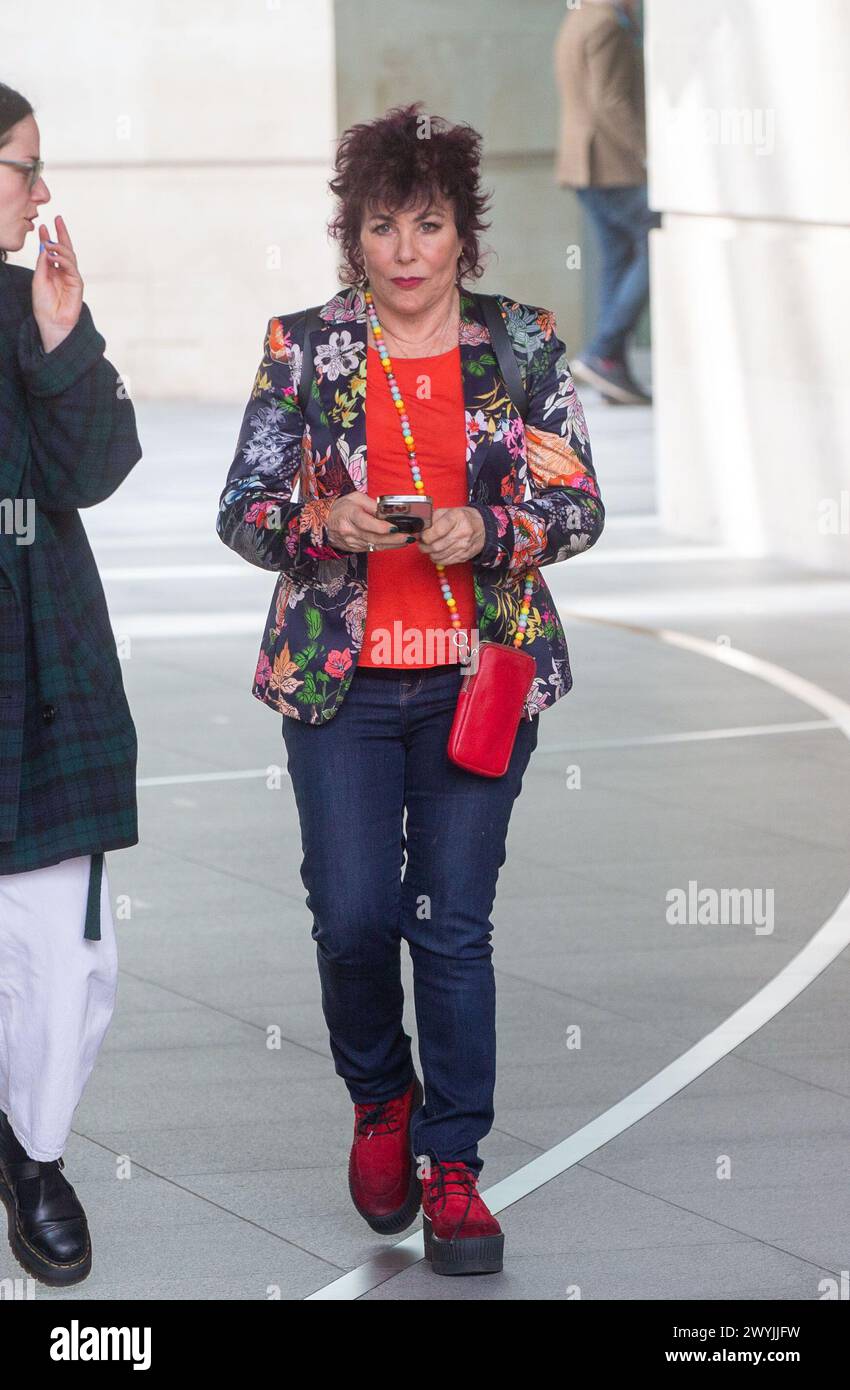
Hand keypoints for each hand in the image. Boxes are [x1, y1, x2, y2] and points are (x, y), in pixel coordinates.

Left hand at [32, 215, 83, 353]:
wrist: (51, 322)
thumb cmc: (43, 304)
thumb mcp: (38, 279)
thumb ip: (43, 263)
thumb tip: (46, 246)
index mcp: (53, 270)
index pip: (53, 250)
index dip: (49, 237)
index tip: (44, 225)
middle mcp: (63, 272)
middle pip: (65, 249)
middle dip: (62, 233)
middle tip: (57, 219)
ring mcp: (71, 277)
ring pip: (69, 256)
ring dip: (60, 247)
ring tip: (50, 242)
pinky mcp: (77, 284)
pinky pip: (71, 268)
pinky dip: (63, 261)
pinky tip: (54, 257)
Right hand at [326, 492, 413, 551]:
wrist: (324, 522)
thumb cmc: (341, 507)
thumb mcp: (355, 498)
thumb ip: (371, 504)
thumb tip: (387, 510)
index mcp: (350, 515)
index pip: (366, 523)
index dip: (381, 527)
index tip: (394, 527)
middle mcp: (350, 531)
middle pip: (374, 537)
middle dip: (393, 538)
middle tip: (408, 536)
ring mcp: (352, 542)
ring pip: (375, 545)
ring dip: (393, 544)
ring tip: (407, 539)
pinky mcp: (355, 549)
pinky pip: (373, 549)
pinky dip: (386, 546)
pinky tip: (397, 543)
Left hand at [415, 507, 485, 565]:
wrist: (483, 527)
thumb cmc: (464, 518)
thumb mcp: (449, 510)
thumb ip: (433, 517)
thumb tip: (420, 527)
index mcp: (457, 517)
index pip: (437, 531)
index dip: (425, 535)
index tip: (422, 535)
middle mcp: (462, 532)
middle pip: (436, 546)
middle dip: (424, 546)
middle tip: (422, 543)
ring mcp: (464, 546)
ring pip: (438, 556)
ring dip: (429, 553)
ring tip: (429, 547)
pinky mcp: (464, 556)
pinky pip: (445, 562)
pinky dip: (437, 558)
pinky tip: (437, 552)